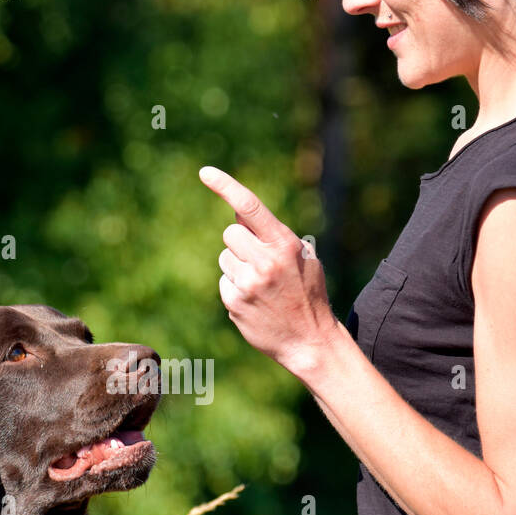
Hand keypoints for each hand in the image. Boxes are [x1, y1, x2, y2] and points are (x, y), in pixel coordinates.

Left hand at [199, 165, 339, 377]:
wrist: (310, 341)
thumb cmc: (308, 294)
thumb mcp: (305, 259)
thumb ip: (275, 235)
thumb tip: (241, 213)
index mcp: (284, 244)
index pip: (249, 206)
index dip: (225, 186)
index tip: (205, 173)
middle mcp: (264, 261)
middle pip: (231, 233)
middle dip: (241, 243)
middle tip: (260, 262)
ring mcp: (248, 283)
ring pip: (225, 258)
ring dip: (238, 267)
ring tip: (262, 286)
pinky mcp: (234, 302)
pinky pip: (224, 282)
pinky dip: (236, 288)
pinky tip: (255, 302)